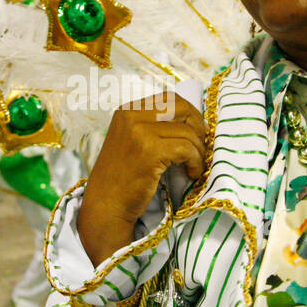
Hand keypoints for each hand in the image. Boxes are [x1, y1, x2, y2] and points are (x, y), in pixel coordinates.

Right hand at [77, 92, 205, 266]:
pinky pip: (187, 149)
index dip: (190, 115)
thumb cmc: (122, 179)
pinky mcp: (149, 150)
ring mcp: (140, 132)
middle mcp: (131, 115)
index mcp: (128, 111)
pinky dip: (196, 162)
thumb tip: (194, 121)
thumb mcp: (133, 142)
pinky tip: (191, 173)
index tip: (196, 135)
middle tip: (199, 150)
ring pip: (188, 131)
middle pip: (182, 109)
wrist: (106, 206)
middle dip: (198, 129)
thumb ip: (154, 127)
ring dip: (199, 151)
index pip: (170, 99)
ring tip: (193, 167)